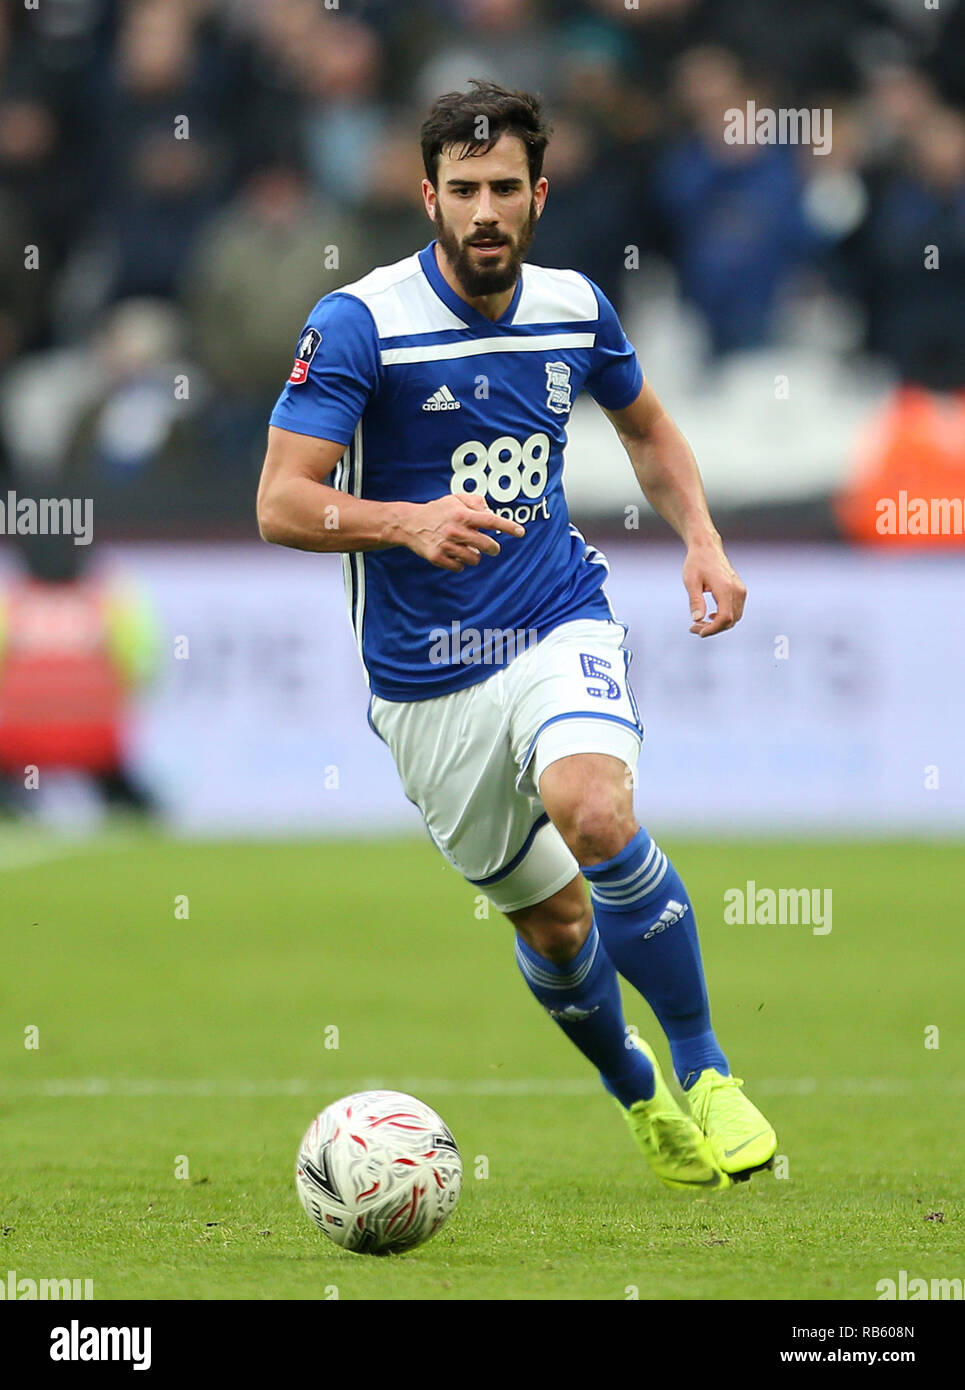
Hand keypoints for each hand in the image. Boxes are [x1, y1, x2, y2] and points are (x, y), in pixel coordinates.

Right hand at [398, 492, 524, 571]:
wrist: (409, 524)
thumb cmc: (438, 510)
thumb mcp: (455, 499)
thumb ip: (476, 502)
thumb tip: (491, 513)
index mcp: (462, 514)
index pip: (491, 520)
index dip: (507, 527)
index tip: (521, 532)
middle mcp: (456, 530)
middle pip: (487, 545)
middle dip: (493, 548)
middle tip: (492, 547)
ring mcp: (446, 545)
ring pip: (475, 559)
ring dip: (475, 556)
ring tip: (468, 549)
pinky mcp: (438, 558)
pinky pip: (460, 567)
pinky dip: (460, 563)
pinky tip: (454, 555)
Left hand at [683, 541, 745, 636]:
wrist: (707, 548)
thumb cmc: (697, 563)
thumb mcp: (691, 582)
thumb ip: (695, 601)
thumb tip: (696, 619)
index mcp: (726, 588)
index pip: (724, 618)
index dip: (712, 629)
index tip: (698, 632)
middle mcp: (737, 590)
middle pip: (730, 621)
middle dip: (712, 629)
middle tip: (693, 627)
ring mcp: (741, 590)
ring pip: (734, 618)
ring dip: (718, 625)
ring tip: (699, 623)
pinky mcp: (740, 590)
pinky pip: (735, 611)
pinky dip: (724, 618)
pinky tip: (710, 616)